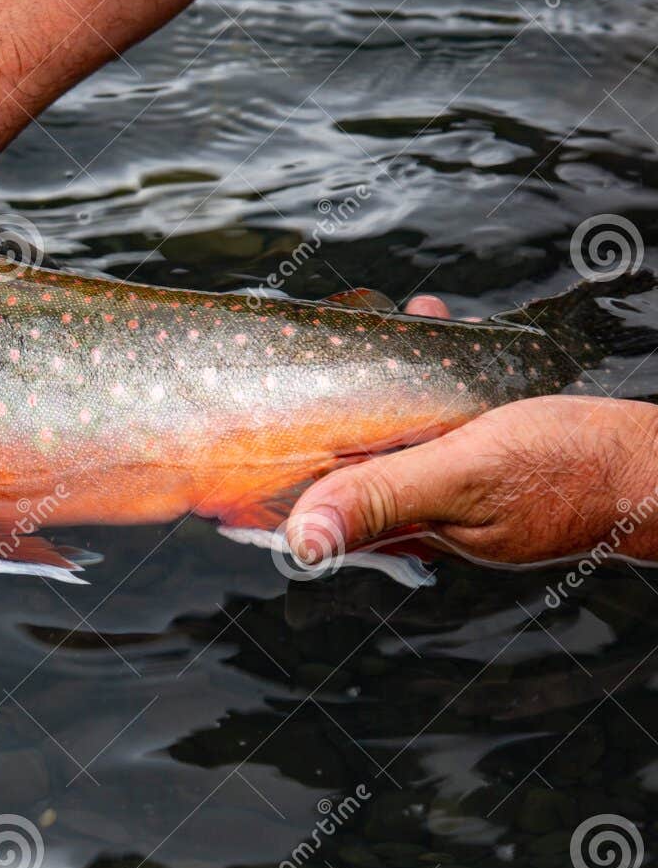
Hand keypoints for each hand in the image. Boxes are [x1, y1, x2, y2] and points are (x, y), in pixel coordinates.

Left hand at [287, 296, 657, 566]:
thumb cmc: (570, 471)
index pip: (319, 508)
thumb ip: (379, 498)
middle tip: (313, 355)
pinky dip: (430, 365)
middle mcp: (425, 510)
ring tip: (378, 324)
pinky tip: (435, 325)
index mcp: (407, 530)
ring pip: (393, 425)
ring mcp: (457, 478)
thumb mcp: (462, 475)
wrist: (657, 462)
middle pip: (349, 460)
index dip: (280, 470)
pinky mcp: (487, 448)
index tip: (251, 422)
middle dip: (327, 408)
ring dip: (380, 376)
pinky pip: (440, 405)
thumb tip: (300, 543)